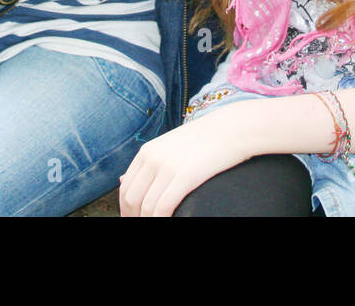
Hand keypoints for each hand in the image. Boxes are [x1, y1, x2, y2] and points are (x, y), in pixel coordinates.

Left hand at [118, 104, 253, 216]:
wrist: (233, 128)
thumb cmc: (205, 140)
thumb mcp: (171, 146)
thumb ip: (148, 162)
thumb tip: (120, 180)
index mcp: (147, 151)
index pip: (125, 188)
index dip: (126, 210)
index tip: (134, 219)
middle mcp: (152, 158)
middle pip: (131, 199)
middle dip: (135, 217)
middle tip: (144, 226)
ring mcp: (167, 166)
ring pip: (146, 207)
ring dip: (148, 221)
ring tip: (157, 227)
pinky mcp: (184, 176)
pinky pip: (162, 208)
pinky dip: (161, 221)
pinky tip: (171, 222)